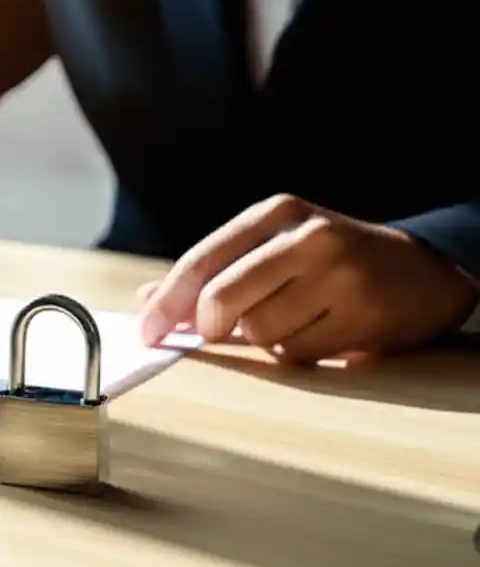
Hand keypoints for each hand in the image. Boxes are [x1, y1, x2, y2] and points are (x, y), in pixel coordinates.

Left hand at [138, 194, 478, 363]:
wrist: (422, 271)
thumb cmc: (328, 261)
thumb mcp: (272, 246)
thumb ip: (212, 271)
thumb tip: (146, 300)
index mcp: (277, 213)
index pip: (203, 260)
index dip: (167, 301)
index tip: (145, 332)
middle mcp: (309, 237)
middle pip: (224, 298)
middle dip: (209, 325)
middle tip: (214, 332)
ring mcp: (341, 275)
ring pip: (260, 332)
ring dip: (262, 340)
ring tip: (290, 320)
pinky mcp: (363, 315)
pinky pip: (297, 354)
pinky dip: (294, 353)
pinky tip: (318, 332)